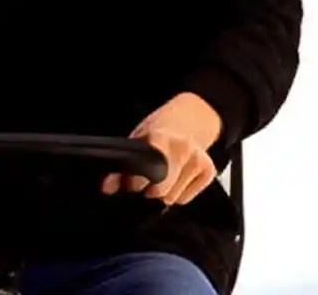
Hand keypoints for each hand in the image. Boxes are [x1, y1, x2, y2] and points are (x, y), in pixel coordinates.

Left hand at [102, 93, 222, 205]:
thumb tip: (107, 187)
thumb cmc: (158, 132)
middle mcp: (184, 148)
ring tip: (163, 175)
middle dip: (149, 190)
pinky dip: (177, 194)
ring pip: (172, 198)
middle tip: (145, 181)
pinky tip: (176, 178)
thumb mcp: (136, 141)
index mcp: (162, 139)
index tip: (131, 183)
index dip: (135, 183)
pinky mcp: (209, 170)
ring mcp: (199, 159)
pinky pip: (184, 199)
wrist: (188, 118)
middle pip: (161, 191)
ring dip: (163, 193)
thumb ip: (121, 166)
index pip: (148, 174)